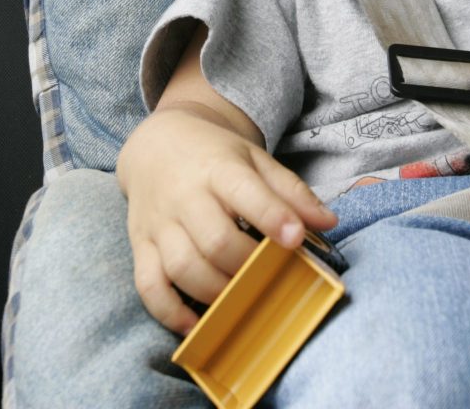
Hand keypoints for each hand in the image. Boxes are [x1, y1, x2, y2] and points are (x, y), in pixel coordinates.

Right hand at [117, 104, 336, 333]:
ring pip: (183, 267)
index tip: (296, 239)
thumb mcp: (255, 160)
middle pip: (215, 240)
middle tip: (270, 277)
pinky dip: (169, 311)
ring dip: (216, 292)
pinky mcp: (140, 245)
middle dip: (248, 267)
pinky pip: (148, 285)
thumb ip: (291, 191)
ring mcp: (159, 224)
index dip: (272, 217)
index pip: (245, 192)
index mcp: (218, 169)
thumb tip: (329, 223)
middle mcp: (184, 196)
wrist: (156, 145)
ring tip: (240, 298)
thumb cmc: (214, 157)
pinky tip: (194, 324)